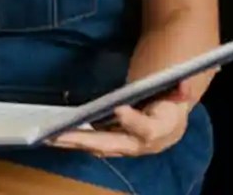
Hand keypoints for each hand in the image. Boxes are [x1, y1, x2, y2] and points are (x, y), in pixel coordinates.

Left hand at [49, 81, 193, 157]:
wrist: (169, 120)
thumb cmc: (171, 100)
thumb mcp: (177, 90)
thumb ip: (179, 87)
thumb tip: (184, 84)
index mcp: (162, 130)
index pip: (147, 130)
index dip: (133, 121)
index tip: (118, 110)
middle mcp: (142, 145)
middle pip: (113, 145)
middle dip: (86, 140)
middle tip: (61, 133)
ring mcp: (125, 147)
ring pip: (97, 147)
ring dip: (73, 142)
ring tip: (48, 135)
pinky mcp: (112, 145)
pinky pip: (91, 144)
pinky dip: (74, 139)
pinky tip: (53, 133)